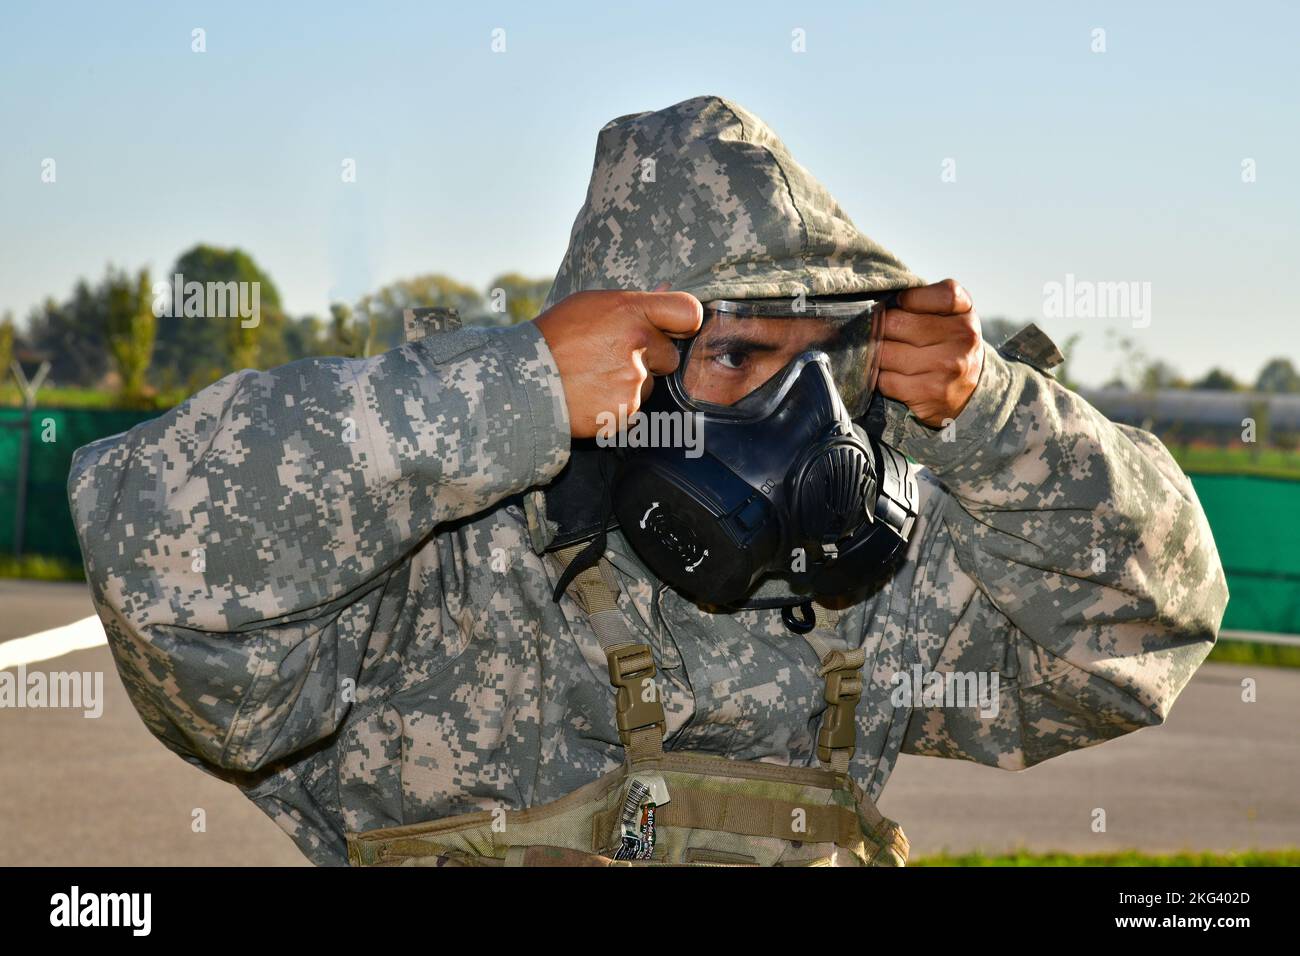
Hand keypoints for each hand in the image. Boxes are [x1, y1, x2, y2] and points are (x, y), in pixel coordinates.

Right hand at [534, 289, 702, 437]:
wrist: (521, 381)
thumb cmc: (554, 337)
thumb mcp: (590, 305)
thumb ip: (633, 303)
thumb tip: (665, 289)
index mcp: (631, 311)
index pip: (688, 311)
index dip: (683, 322)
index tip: (674, 329)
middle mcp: (638, 345)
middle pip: (669, 355)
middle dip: (649, 359)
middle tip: (609, 358)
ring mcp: (633, 382)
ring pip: (649, 386)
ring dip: (629, 385)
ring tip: (593, 379)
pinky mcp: (625, 413)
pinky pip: (632, 410)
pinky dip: (616, 407)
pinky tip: (591, 397)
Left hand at [877, 279, 983, 427]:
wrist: (967, 392)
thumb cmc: (946, 343)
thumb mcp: (948, 314)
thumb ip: (923, 299)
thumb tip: (878, 303)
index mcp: (965, 310)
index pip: (937, 293)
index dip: (910, 298)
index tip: (902, 305)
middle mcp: (962, 337)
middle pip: (895, 322)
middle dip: (882, 328)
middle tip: (885, 334)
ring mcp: (947, 366)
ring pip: (885, 353)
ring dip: (879, 355)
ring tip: (889, 356)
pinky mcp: (930, 392)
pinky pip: (885, 379)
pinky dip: (881, 378)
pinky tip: (893, 375)